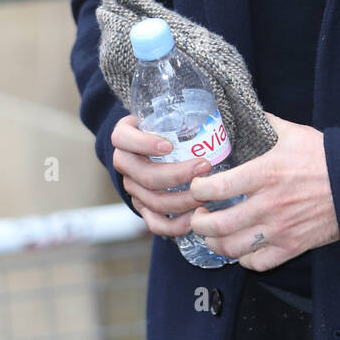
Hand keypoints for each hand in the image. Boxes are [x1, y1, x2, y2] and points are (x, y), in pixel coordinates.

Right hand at [111, 114, 213, 236]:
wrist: (155, 148)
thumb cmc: (167, 127)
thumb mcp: (167, 115)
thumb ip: (181, 115)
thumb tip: (216, 114)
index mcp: (125, 137)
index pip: (122, 138)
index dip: (143, 143)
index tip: (169, 145)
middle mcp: (125, 163)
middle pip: (143, 175)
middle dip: (177, 174)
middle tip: (204, 166)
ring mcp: (132, 187)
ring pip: (151, 200)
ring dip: (182, 200)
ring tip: (206, 193)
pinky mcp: (143, 207)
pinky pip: (154, 222)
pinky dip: (174, 225)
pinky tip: (193, 219)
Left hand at [187, 112, 339, 270]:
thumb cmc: (327, 158)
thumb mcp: (294, 134)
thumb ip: (267, 124)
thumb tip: (248, 111)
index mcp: (264, 174)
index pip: (215, 188)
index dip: (197, 190)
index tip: (197, 187)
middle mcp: (268, 205)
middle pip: (216, 225)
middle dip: (198, 222)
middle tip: (197, 215)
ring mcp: (279, 229)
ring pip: (232, 248)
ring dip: (215, 243)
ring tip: (213, 234)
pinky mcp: (292, 246)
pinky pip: (258, 262)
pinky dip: (244, 258)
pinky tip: (243, 246)